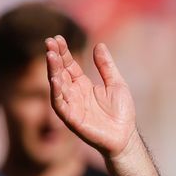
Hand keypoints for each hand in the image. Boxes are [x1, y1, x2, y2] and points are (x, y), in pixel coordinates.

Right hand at [45, 36, 137, 158]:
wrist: (126, 137)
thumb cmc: (121, 113)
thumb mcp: (116, 84)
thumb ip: (106, 66)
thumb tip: (99, 45)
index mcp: (82, 85)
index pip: (69, 65)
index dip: (63, 52)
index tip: (57, 38)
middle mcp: (74, 94)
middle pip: (60, 72)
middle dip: (54, 58)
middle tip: (49, 42)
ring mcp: (72, 106)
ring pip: (57, 86)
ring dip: (53, 71)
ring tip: (50, 56)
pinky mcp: (72, 119)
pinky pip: (60, 105)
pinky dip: (56, 92)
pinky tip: (55, 79)